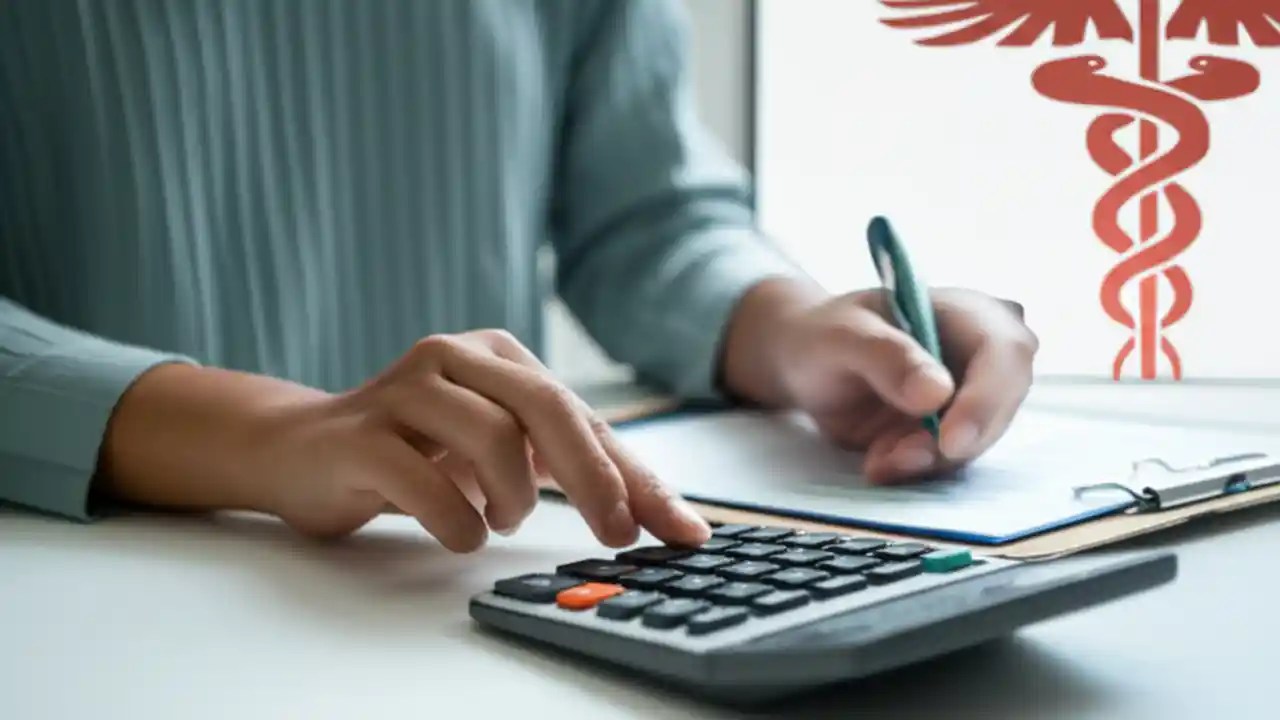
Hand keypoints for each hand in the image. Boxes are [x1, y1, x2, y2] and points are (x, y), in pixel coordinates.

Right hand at [100, 330, 709, 551]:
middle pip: (548, 408)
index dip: (636, 477)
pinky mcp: (362, 433)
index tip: (684, 532)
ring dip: (510, 499)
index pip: (585, 417)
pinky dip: (458, 521)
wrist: (302, 449)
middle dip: (595, 480)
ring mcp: (405, 388)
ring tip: (497, 517)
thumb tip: (672, 517)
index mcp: (500, 354)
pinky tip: (459, 528)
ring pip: (493, 439)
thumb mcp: (507, 453)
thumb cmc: (420, 452)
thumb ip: (579, 472)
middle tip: (616, 535)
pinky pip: (428, 482)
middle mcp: (456, 355)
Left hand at [721, 281, 1037, 482]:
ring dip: (923, 461)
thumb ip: (886, 356)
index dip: (986, 399)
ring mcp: (974, 399)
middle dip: (946, 444)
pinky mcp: (955, 434)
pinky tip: (877, 460)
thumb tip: (937, 393)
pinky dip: (913, 469)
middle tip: (889, 458)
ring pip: (974, 444)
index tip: (950, 441)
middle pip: (999, 408)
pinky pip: (948, 463)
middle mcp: (986, 357)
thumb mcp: (842, 337)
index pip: (1004, 353)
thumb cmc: (827, 335)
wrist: (808, 365)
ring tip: (875, 457)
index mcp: (969, 312)